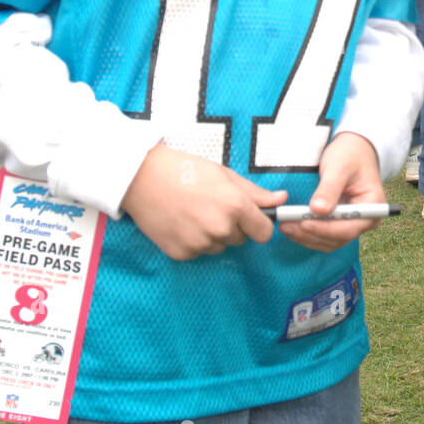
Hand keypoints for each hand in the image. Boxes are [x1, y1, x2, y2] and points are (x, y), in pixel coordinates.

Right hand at [122, 141, 281, 260]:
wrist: (142, 178)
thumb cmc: (185, 170)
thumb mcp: (224, 175)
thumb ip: (255, 193)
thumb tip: (281, 199)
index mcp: (235, 206)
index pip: (264, 233)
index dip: (259, 225)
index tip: (252, 219)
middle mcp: (220, 228)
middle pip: (240, 239)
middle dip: (233, 226)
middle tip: (212, 205)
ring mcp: (200, 243)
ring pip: (219, 246)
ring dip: (213, 234)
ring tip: (194, 211)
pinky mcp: (181, 254)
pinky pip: (198, 252)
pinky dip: (193, 241)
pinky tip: (181, 222)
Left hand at [276, 132, 384, 252]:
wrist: (353, 148)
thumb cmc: (350, 154)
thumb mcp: (339, 167)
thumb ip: (329, 188)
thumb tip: (318, 210)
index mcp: (372, 207)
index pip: (349, 227)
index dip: (325, 229)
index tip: (304, 223)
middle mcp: (365, 220)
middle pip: (338, 238)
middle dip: (311, 233)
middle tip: (286, 225)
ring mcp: (352, 224)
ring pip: (329, 241)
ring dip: (307, 236)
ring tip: (285, 225)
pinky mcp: (340, 223)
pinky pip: (324, 236)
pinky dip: (308, 234)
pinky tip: (293, 226)